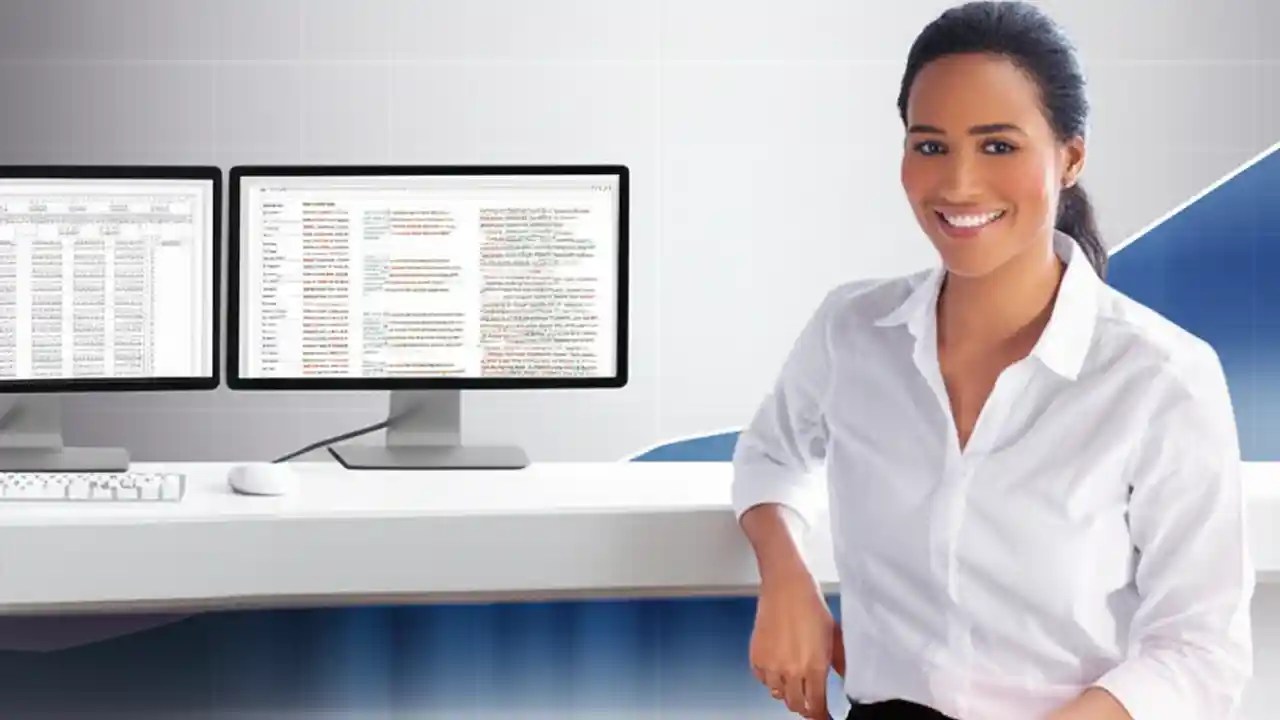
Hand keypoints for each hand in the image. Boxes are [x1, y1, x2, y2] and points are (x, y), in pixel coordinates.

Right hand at [749, 574, 844, 717]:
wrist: (786, 587)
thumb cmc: (811, 606)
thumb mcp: (834, 637)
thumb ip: (841, 663)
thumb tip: (848, 682)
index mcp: (815, 667)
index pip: (816, 706)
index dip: (821, 716)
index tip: (824, 717)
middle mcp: (791, 670)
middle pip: (795, 705)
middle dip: (804, 706)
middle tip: (810, 701)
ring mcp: (771, 665)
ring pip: (777, 694)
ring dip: (787, 691)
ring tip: (794, 680)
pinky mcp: (756, 656)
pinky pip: (762, 679)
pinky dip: (770, 678)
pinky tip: (778, 667)